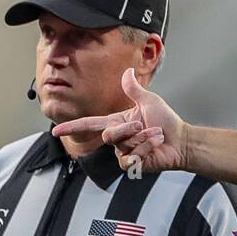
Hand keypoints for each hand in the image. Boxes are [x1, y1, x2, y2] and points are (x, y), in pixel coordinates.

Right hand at [51, 68, 186, 173]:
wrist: (180, 140)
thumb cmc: (166, 121)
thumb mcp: (148, 101)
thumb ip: (134, 89)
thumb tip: (127, 71)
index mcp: (117, 122)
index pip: (89, 124)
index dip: (72, 127)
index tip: (55, 130)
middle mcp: (118, 138)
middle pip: (107, 134)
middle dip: (127, 129)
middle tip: (143, 125)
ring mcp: (124, 153)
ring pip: (122, 145)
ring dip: (142, 138)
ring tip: (155, 134)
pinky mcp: (132, 164)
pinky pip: (131, 157)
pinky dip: (145, 148)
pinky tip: (155, 145)